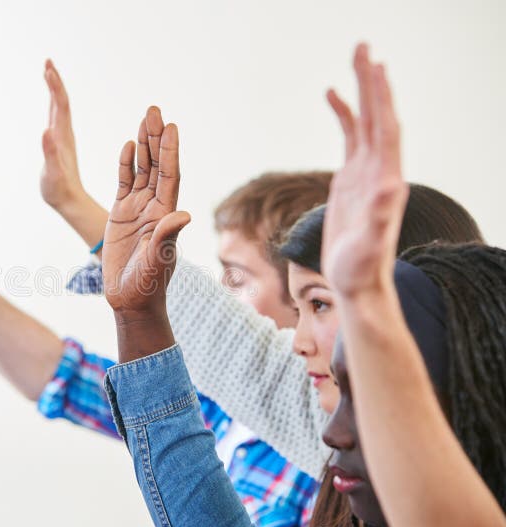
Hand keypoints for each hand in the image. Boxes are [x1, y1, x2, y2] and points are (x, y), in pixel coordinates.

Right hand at [40, 60, 84, 209]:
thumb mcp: (53, 172)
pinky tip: (51, 102)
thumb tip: (46, 130)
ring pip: (60, 108)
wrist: (70, 201)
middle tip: (47, 61)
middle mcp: (65, 133)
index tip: (49, 67)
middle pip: (61, 101)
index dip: (55, 85)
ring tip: (48, 74)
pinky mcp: (59, 144)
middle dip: (54, 81)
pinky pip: (57, 118)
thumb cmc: (59, 190)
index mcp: (63, 136)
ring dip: (54, 89)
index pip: (61, 104)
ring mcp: (63, 138)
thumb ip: (50, 152)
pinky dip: (53, 104)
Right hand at [102, 106, 190, 314]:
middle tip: (155, 110)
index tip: (172, 127)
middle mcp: (154, 207)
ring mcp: (137, 209)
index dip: (170, 151)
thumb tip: (184, 214)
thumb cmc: (148, 284)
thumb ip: (167, 237)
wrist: (130, 299)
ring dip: (143, 144)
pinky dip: (126, 164)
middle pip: (157, 165)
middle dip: (156, 138)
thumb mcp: (157, 260)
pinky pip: (124, 183)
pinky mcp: (120, 215)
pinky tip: (128, 146)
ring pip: (142, 170)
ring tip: (145, 118)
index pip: (169, 176)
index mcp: (166, 215)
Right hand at [321, 44, 408, 297]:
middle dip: (371, 81)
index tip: (374, 66)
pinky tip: (332, 96)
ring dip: (361, 90)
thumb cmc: (362, 268)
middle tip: (363, 46)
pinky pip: (350, 137)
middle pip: (378, 116)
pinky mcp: (352, 179)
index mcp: (386, 179)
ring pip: (367, 121)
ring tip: (355, 58)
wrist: (358, 282)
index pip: (386, 129)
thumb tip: (391, 185)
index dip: (380, 97)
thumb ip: (380, 217)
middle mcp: (381, 170)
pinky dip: (344, 114)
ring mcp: (366, 173)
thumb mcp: (370, 245)